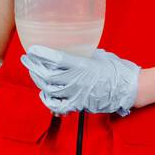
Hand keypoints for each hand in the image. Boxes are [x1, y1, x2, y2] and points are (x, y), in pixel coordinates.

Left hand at [21, 44, 139, 115]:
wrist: (128, 89)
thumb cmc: (116, 70)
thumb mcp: (99, 55)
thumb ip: (82, 54)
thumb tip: (70, 49)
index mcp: (83, 65)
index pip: (56, 59)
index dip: (41, 53)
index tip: (32, 48)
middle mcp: (77, 80)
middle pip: (47, 74)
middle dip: (33, 65)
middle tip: (26, 59)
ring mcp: (76, 94)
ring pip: (48, 88)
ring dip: (37, 80)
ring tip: (34, 72)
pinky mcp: (78, 105)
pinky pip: (57, 106)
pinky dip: (47, 100)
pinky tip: (43, 93)